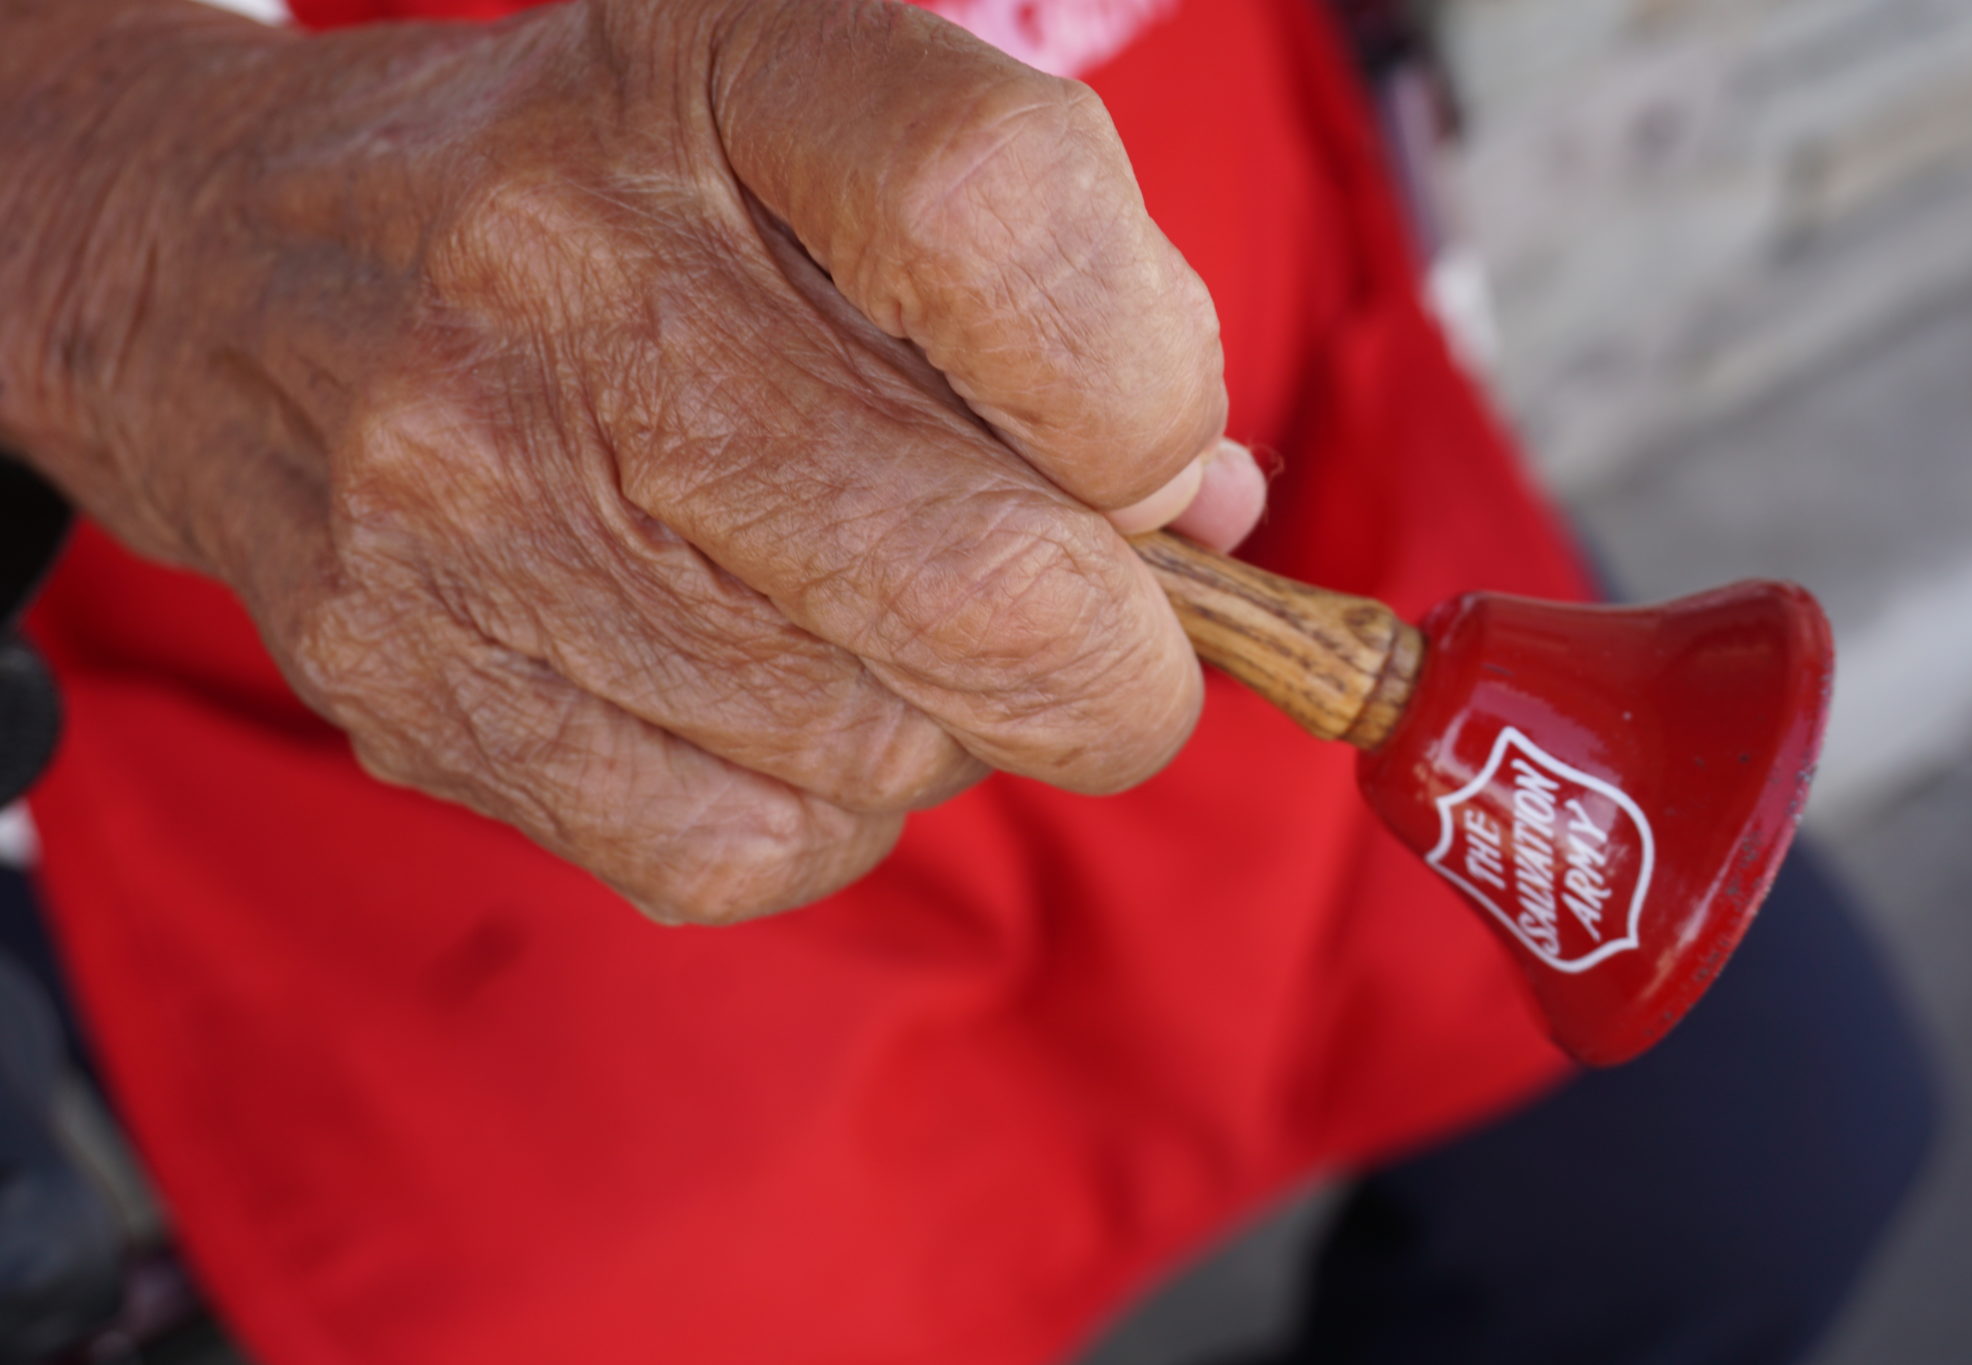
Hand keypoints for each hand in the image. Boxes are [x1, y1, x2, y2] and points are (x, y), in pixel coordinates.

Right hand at [0, 0, 1264, 922]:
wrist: (220, 273)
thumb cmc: (590, 202)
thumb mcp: (811, 137)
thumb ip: (1046, 291)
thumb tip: (1216, 518)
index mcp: (708, 70)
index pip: (1004, 219)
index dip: (1148, 387)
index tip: (1145, 452)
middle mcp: (562, 274)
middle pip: (982, 577)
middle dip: (1118, 667)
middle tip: (1104, 641)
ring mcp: (465, 498)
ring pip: (882, 749)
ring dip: (946, 727)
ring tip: (866, 625)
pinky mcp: (412, 683)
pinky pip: (747, 851)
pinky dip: (819, 813)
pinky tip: (767, 706)